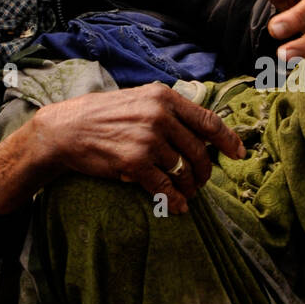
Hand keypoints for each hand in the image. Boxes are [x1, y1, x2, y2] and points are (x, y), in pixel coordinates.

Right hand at [38, 83, 245, 214]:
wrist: (64, 130)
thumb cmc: (99, 116)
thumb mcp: (137, 99)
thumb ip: (166, 109)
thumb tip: (196, 128)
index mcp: (163, 97)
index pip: (207, 120)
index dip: (228, 140)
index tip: (239, 154)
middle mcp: (159, 115)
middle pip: (199, 149)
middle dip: (205, 170)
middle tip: (202, 181)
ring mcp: (147, 139)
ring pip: (184, 169)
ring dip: (190, 186)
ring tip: (187, 193)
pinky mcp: (134, 162)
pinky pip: (164, 185)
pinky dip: (174, 199)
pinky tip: (177, 206)